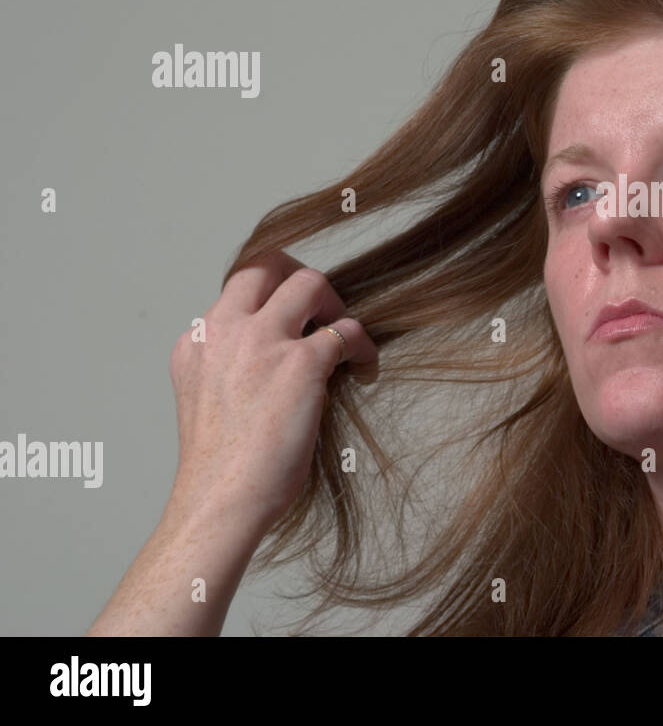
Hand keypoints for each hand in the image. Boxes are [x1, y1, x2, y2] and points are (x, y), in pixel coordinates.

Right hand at [167, 250, 378, 532]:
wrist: (219, 500)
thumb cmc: (222, 468)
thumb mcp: (210, 401)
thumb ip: (234, 367)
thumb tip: (286, 356)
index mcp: (197, 344)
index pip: (236, 289)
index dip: (270, 295)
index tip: (292, 316)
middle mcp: (224, 332)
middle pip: (266, 264)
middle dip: (300, 275)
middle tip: (322, 309)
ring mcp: (261, 341)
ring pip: (310, 281)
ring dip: (335, 304)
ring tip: (345, 338)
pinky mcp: (300, 362)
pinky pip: (347, 331)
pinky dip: (362, 346)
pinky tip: (363, 369)